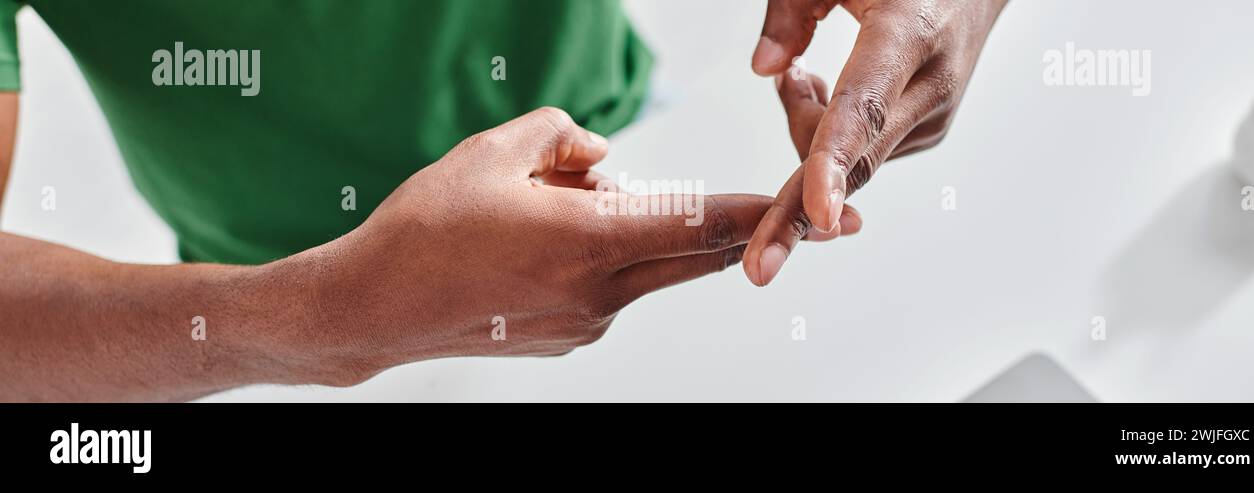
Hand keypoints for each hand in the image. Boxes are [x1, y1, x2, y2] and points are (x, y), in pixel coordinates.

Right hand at [275, 108, 857, 385]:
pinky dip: (607, 257)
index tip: (809, 209)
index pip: (696, 222)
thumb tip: (604, 154)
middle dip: (745, 234)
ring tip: (562, 202)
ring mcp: (588, 322)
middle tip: (800, 218)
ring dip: (643, 231)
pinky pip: (613, 286)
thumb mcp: (494, 152)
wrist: (375, 308)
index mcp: (586, 239)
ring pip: (648, 265)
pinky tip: (542, 243)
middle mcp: (599, 291)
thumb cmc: (426, 228)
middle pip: (695, 256)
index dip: (758, 211)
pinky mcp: (572, 339)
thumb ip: (564, 136)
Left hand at [745, 0, 1005, 285]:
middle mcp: (928, 86)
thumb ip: (792, 9)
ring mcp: (931, 118)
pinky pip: (854, 152)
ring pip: (842, 158)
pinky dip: (824, 132)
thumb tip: (765, 70)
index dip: (834, 163)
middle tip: (757, 268)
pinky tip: (823, 87)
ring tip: (798, 74)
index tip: (818, 215)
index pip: (864, 106)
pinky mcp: (926, 134)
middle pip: (854, 164)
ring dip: (803, 128)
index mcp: (908, 34)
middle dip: (798, 218)